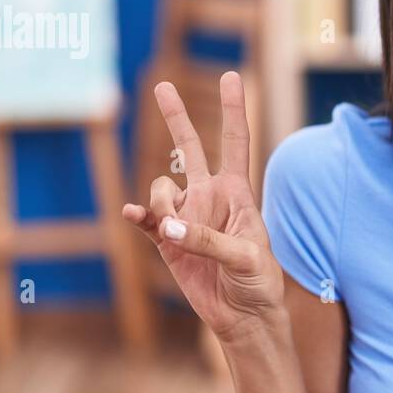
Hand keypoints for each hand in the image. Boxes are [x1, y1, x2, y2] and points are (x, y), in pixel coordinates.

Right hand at [122, 72, 283, 341]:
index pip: (235, 143)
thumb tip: (171, 227)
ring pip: (160, 190)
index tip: (231, 75)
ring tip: (175, 233)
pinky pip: (145, 219)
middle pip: (190, 149)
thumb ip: (209, 241)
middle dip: (176, 117)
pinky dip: (139, 215)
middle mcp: (210, 198)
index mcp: (237, 194)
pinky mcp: (167, 241)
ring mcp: (187, 217)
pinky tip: (135, 215)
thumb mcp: (246, 259)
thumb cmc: (258, 283)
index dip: (232, 110)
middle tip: (162, 85)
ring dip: (160, 204)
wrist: (243, 317)